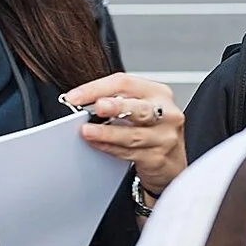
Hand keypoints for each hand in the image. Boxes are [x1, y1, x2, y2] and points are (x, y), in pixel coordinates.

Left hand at [64, 73, 186, 197]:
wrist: (171, 162)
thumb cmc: (152, 129)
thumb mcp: (139, 108)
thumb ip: (117, 101)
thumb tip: (83, 103)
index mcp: (157, 93)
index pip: (125, 83)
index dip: (98, 88)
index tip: (74, 96)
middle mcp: (166, 113)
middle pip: (139, 108)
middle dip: (116, 107)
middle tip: (98, 107)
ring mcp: (164, 137)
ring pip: (133, 135)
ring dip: (107, 133)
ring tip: (88, 131)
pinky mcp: (158, 158)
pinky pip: (130, 153)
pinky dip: (111, 148)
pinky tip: (97, 145)